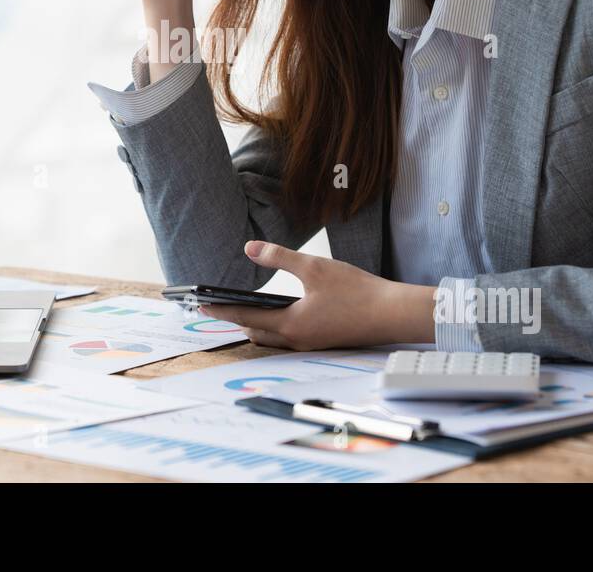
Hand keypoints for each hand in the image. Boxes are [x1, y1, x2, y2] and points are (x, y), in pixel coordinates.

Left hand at [198, 241, 437, 350]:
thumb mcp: (314, 267)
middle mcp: (297, 339)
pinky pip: (289, 337)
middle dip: (236, 320)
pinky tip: (279, 309)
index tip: (200, 306)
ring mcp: (310, 343)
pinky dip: (276, 325)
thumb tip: (249, 248)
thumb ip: (279, 257)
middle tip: (218, 305)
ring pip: (273, 337)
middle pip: (256, 333)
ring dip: (256, 324)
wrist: (392, 313)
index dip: (221, 310)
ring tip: (243, 306)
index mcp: (290, 323)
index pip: (245, 317)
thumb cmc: (356, 290)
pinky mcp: (323, 340)